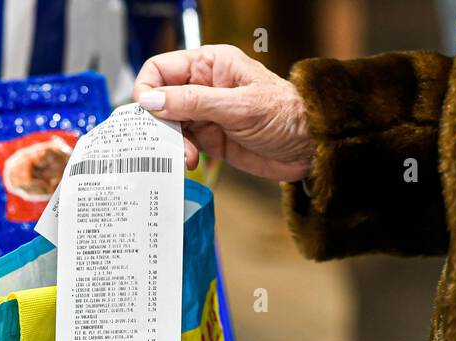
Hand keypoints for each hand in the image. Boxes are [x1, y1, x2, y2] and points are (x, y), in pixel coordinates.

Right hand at [133, 44, 314, 182]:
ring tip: (187, 155)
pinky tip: (190, 161)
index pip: (161, 68)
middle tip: (167, 140)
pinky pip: (180, 144)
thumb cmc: (286, 115)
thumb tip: (153, 100)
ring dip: (170, 142)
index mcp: (210, 64)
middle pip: (160, 99)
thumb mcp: (239, 106)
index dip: (148, 88)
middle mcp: (203, 86)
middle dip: (159, 122)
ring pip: (167, 125)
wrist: (307, 148)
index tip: (147, 112)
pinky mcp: (207, 138)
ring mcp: (204, 114)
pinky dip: (179, 154)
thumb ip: (194, 102)